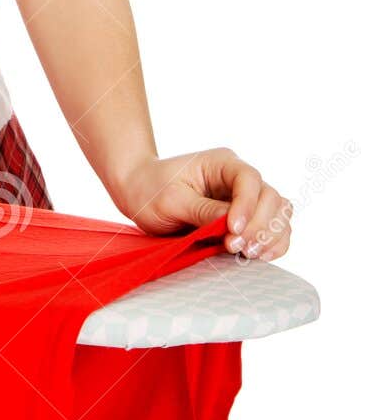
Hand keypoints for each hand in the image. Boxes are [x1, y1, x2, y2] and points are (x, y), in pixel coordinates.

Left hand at [114, 148, 292, 260]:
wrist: (140, 194)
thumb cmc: (151, 190)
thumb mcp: (171, 199)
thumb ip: (202, 211)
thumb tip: (233, 227)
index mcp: (222, 163)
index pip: (249, 180)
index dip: (247, 206)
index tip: (233, 230)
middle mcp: (239, 179)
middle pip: (272, 198)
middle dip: (260, 226)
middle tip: (235, 247)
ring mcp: (245, 200)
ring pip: (279, 215)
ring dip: (270, 237)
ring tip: (247, 254)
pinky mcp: (246, 221)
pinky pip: (273, 231)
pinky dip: (272, 245)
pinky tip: (256, 256)